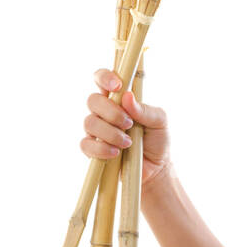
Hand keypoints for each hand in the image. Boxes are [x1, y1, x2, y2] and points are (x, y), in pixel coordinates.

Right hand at [81, 68, 172, 189]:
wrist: (156, 169)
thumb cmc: (158, 140)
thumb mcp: (160, 122)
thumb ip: (145, 109)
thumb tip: (128, 97)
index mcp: (119, 98)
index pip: (102, 78)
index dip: (105, 77)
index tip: (118, 86)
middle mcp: (104, 111)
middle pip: (93, 100)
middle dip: (111, 112)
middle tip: (129, 124)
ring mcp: (97, 130)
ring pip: (89, 122)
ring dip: (110, 133)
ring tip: (128, 143)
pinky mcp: (93, 149)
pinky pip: (86, 145)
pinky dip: (101, 148)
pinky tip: (116, 153)